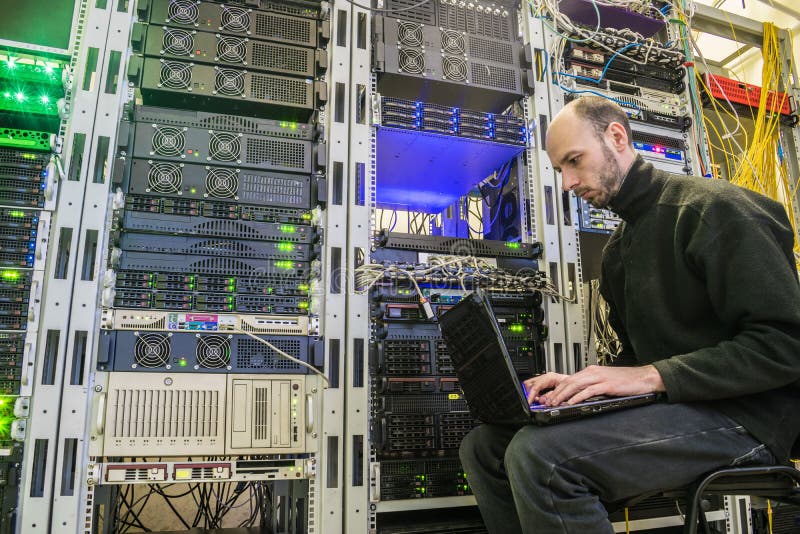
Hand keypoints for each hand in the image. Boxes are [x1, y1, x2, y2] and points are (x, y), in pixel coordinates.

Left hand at [524, 365, 664, 405]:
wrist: (643, 378)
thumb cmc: (626, 380)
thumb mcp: (605, 381)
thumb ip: (592, 385)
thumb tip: (579, 394)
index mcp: (592, 371)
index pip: (570, 378)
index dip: (558, 388)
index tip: (550, 396)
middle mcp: (593, 372)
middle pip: (569, 381)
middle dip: (557, 392)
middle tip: (548, 401)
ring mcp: (600, 378)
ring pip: (576, 385)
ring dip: (564, 395)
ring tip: (556, 403)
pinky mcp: (607, 385)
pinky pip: (588, 391)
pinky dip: (578, 397)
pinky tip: (572, 403)